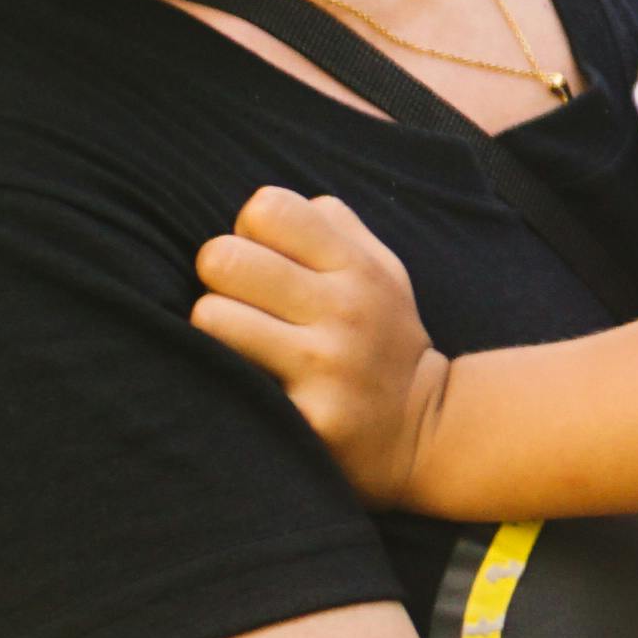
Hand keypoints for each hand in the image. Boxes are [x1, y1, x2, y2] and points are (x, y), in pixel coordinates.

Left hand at [193, 189, 454, 506]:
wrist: (426, 429)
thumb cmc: (382, 337)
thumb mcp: (381, 270)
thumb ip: (331, 228)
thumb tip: (259, 212)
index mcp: (359, 265)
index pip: (267, 208)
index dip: (250, 231)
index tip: (264, 260)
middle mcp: (345, 309)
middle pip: (224, 258)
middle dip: (220, 279)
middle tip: (242, 304)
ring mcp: (325, 364)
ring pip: (210, 315)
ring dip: (214, 330)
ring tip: (241, 344)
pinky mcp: (307, 416)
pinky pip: (225, 378)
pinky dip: (222, 377)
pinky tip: (249, 382)